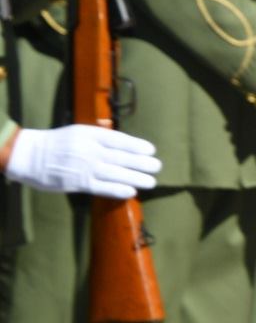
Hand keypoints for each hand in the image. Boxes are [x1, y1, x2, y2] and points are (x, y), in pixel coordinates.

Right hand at [4, 125, 160, 198]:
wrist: (31, 156)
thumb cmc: (58, 143)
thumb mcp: (80, 132)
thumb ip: (100, 137)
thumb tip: (125, 144)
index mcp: (91, 135)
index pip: (119, 140)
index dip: (137, 146)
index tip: (151, 150)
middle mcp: (90, 150)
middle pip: (122, 157)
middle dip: (142, 163)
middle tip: (158, 166)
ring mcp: (85, 167)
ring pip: (115, 173)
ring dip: (136, 178)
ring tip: (151, 181)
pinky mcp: (78, 183)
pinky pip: (102, 187)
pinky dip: (117, 189)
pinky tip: (131, 191)